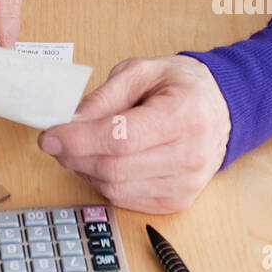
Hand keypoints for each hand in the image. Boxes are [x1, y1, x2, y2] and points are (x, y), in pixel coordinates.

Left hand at [37, 55, 231, 212]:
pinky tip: (102, 162)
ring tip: (80, 147)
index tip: (49, 135)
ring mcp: (186, 184)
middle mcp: (190, 155)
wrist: (222, 108)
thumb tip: (72, 120)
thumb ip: (105, 95)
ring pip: (117, 189)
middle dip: (75, 156)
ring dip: (86, 171)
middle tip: (57, 140)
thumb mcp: (142, 71)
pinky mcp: (177, 201)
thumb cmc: (181, 85)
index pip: (121, 138)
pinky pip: (127, 201)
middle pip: (115, 168)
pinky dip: (104, 183)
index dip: (79, 139)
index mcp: (184, 115)